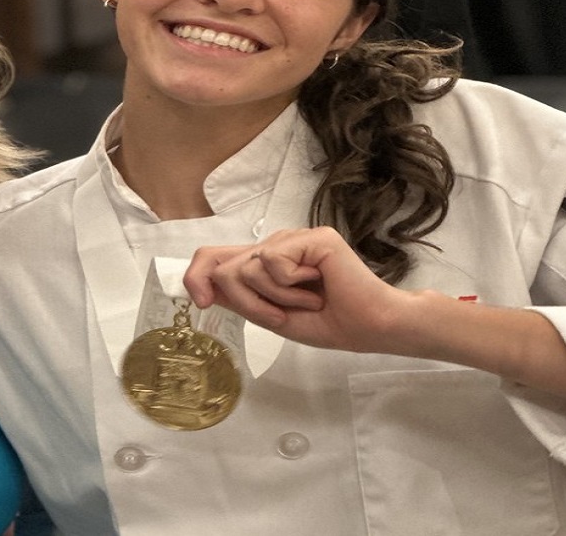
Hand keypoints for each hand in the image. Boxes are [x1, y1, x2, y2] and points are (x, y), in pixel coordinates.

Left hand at [183, 227, 413, 352]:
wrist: (369, 327)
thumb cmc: (329, 323)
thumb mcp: (272, 316)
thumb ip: (240, 299)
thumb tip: (204, 289)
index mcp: (266, 263)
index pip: (216, 257)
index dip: (197, 275)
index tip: (201, 303)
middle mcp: (276, 245)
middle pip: (226, 267)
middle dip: (248, 303)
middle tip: (281, 317)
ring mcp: (293, 238)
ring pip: (247, 268)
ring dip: (274, 299)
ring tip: (308, 302)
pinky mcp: (311, 237)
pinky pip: (272, 262)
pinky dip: (290, 286)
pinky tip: (318, 285)